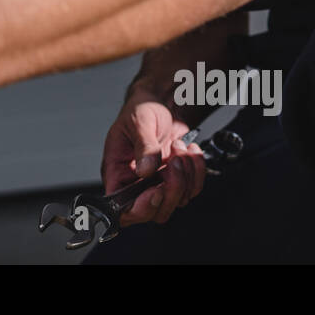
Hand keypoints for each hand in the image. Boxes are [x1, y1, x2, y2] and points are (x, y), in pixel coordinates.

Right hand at [100, 79, 206, 224]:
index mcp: (117, 173)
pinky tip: (189, 150)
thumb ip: (143, 146)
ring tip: (178, 146)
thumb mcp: (137, 122)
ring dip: (186, 173)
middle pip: (155, 212)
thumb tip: (145, 169)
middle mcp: (136, 184)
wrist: (160, 103)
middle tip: (174, 161)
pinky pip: (193, 188)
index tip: (157, 189)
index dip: (141, 207)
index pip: (123, 208)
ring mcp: (158, 184)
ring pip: (178, 201)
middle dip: (172, 188)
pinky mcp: (177, 180)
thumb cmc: (140, 111)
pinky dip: (197, 170)